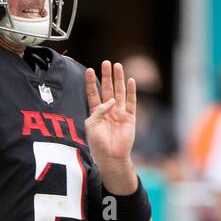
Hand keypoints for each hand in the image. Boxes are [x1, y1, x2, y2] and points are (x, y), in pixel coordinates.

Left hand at [84, 60, 136, 188]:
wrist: (112, 157)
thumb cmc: (98, 144)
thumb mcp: (91, 126)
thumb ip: (98, 111)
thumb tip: (111, 100)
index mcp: (96, 113)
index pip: (92, 93)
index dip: (91, 82)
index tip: (88, 70)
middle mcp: (108, 110)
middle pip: (107, 89)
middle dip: (106, 76)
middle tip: (106, 63)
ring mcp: (119, 113)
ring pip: (119, 92)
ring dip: (118, 79)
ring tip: (117, 66)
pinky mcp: (130, 117)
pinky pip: (131, 102)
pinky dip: (131, 91)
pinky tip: (130, 80)